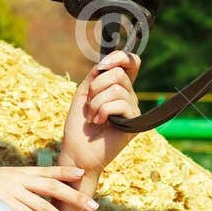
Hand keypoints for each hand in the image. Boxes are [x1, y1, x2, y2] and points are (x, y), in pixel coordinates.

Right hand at [0, 163, 96, 210]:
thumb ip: (10, 189)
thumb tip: (20, 199)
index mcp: (16, 173)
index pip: (46, 170)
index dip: (66, 171)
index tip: (83, 173)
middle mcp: (17, 179)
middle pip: (54, 186)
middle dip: (76, 196)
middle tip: (94, 206)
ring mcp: (11, 191)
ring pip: (45, 206)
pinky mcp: (4, 204)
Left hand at [60, 49, 141, 174]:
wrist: (77, 152)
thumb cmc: (78, 126)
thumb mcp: (83, 94)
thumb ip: (95, 76)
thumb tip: (105, 65)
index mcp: (118, 88)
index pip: (132, 63)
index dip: (120, 57)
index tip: (101, 67)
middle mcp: (129, 97)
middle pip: (119, 74)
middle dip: (96, 86)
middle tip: (89, 104)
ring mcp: (133, 110)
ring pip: (117, 90)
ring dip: (96, 102)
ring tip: (92, 117)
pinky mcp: (134, 124)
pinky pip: (120, 104)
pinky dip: (102, 111)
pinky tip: (98, 122)